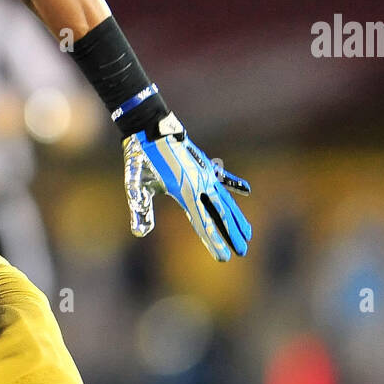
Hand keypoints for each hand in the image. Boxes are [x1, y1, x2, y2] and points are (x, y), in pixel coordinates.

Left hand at [123, 113, 250, 260]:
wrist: (149, 126)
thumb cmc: (140, 156)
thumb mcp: (135, 184)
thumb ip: (140, 208)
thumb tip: (139, 234)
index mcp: (185, 191)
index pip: (203, 222)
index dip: (214, 242)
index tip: (224, 257)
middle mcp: (200, 183)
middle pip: (220, 214)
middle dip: (231, 234)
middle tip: (243, 252)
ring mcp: (204, 173)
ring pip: (225, 200)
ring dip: (236, 217)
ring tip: (248, 233)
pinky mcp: (203, 166)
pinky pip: (222, 179)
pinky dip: (234, 184)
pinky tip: (247, 190)